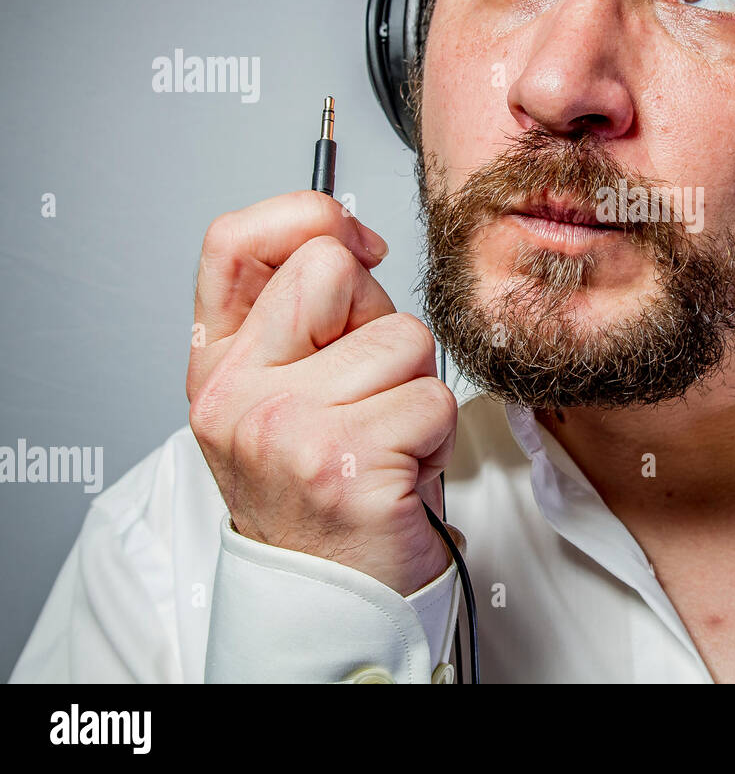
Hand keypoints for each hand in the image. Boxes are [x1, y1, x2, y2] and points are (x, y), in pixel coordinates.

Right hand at [186, 190, 455, 596]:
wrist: (329, 599)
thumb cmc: (323, 489)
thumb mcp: (288, 394)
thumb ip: (303, 318)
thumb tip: (353, 239)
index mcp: (217, 366)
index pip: (233, 241)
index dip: (306, 216)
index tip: (358, 244)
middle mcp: (237, 393)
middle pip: (336, 270)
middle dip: (379, 320)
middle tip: (368, 391)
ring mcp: (286, 427)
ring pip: (405, 338)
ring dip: (416, 390)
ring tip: (385, 442)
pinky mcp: (345, 463)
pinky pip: (434, 400)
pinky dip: (436, 437)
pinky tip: (402, 472)